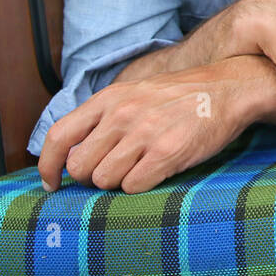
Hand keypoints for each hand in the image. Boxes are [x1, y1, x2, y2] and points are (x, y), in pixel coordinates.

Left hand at [39, 56, 269, 193]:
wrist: (228, 88)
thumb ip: (105, 117)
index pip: (59, 136)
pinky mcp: (167, 152)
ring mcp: (144, 133)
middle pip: (80, 167)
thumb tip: (74, 153)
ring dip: (118, 183)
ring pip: (104, 180)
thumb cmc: (181, 96)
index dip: (48, 165)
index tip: (52, 183)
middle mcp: (122, 114)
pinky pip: (133, 187)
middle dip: (92, 178)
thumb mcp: (136, 93)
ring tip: (141, 168)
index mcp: (110, 99)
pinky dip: (141, 187)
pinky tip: (157, 172)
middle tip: (114, 172)